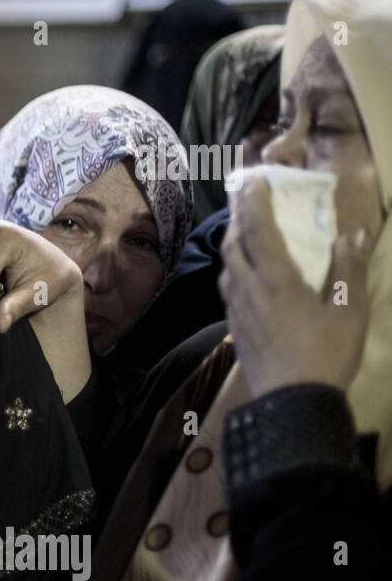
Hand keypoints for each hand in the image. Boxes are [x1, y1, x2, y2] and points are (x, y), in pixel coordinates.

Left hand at [219, 175, 371, 397]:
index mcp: (275, 278)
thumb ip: (348, 268)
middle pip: (234, 243)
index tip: (255, 179)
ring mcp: (236, 308)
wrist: (291, 401)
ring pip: (227, 265)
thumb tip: (352, 233)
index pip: (258, 228)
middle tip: (248, 199)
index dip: (255, 201)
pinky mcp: (234, 326)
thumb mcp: (349, 310)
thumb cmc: (326, 354)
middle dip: (240, 217)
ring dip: (234, 242)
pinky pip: (228, 286)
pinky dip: (235, 267)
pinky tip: (245, 273)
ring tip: (245, 230)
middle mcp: (247, 288)